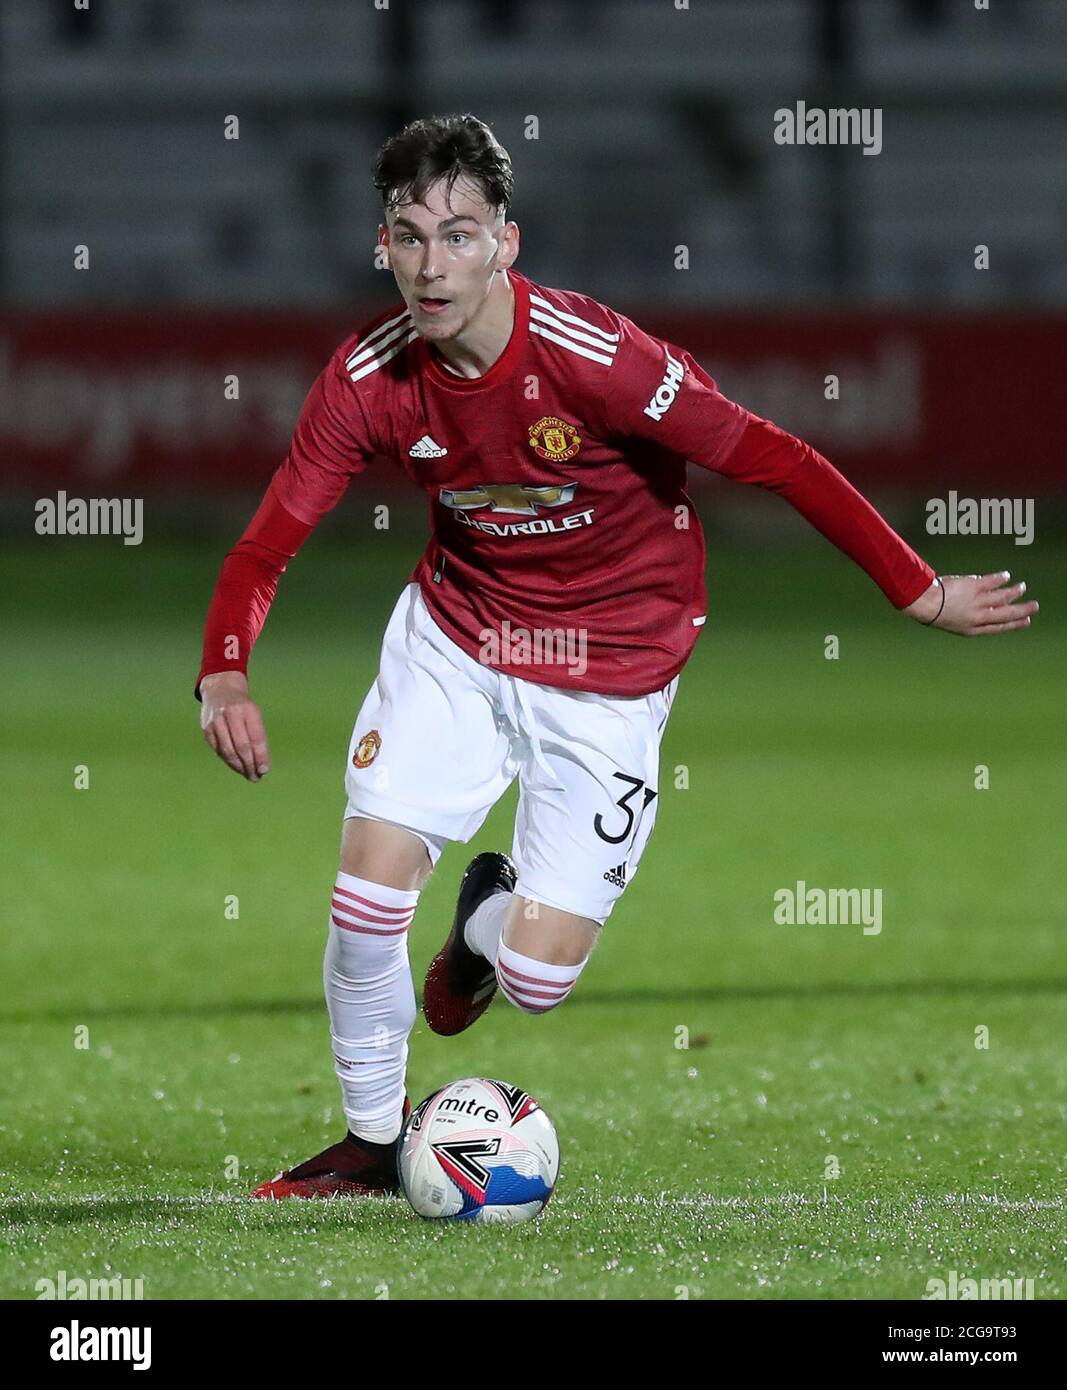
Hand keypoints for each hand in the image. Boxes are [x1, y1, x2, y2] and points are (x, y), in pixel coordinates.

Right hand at [199, 671, 270, 779]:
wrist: (220, 690)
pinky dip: (228, 761)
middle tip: (256, 777)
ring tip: (248, 775)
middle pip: (242, 746)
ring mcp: (216, 721)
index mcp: (248, 709)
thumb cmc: (243, 707)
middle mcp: (231, 714)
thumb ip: (258, 737)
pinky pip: (218, 750)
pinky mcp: (206, 728)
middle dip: (250, 765)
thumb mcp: (254, 714)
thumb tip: (262, 766)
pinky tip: (236, 766)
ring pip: (228, 750)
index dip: (261, 756)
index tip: (265, 770)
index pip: (256, 738)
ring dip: (239, 767)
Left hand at [904, 572, 1038, 635]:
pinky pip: (994, 582)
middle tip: (1034, 607)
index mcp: (972, 629)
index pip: (998, 627)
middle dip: (1022, 610)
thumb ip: (969, 617)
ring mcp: (978, 602)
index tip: (1026, 621)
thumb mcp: (952, 622)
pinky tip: (1006, 576)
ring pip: (1004, 597)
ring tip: (1022, 587)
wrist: (924, 603)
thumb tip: (985, 607)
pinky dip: (1002, 578)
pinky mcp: (975, 587)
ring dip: (1015, 592)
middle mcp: (978, 617)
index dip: (1014, 625)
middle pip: (1006, 614)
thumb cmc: (932, 612)